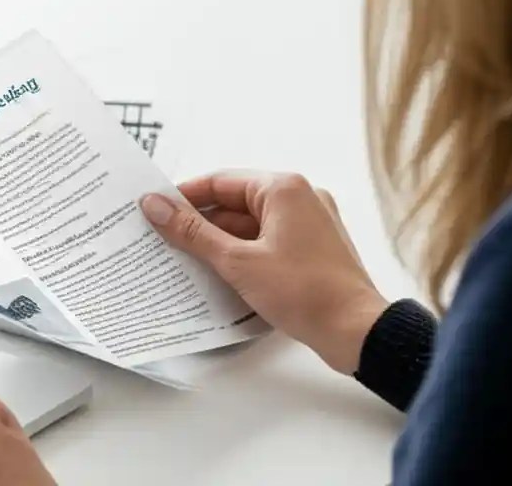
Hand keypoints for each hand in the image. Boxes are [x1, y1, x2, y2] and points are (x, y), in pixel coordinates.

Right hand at [139, 171, 388, 374]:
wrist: (357, 331)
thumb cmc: (303, 292)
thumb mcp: (237, 262)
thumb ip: (192, 232)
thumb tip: (154, 205)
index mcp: (283, 188)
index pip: (220, 181)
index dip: (184, 196)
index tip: (154, 210)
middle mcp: (300, 197)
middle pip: (235, 203)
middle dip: (200, 223)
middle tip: (163, 239)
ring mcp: (310, 223)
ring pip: (251, 224)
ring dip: (220, 241)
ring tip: (184, 260)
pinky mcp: (314, 248)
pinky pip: (268, 241)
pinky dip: (243, 253)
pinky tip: (219, 272)